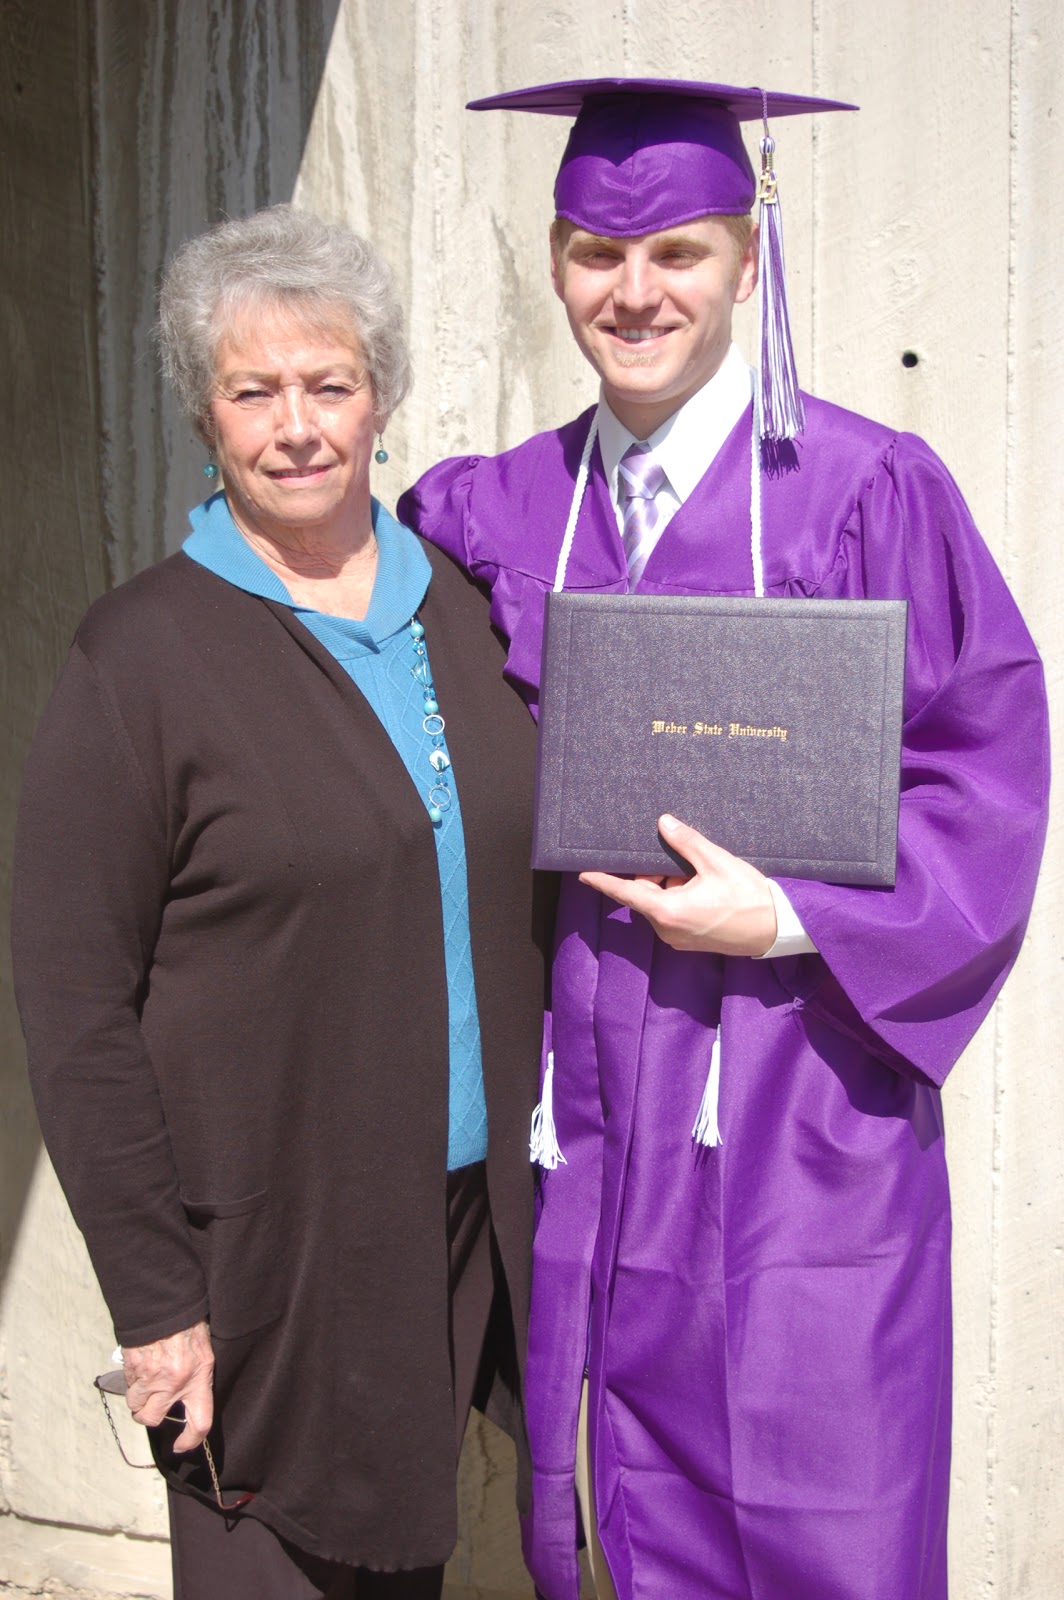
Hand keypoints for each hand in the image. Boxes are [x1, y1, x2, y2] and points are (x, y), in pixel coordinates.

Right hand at [122, 1320, 214, 1452]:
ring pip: (135, 1405)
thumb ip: (196, 1380)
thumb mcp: (204, 1354)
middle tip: (155, 1403)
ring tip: (147, 1383)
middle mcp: (172, 1383)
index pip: (199, 1422)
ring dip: (138, 1400)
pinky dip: (132, 1382)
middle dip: (150, 1415)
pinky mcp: (132, 1367)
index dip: (191, 1440)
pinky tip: (141, 1367)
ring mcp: (149, 1377)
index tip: (182, 1445)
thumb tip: (187, 1401)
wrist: (168, 1304)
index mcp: (197, 1379)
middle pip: (151, 1419)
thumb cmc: (190, 1326)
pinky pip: (127, 1385)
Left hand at [579, 814, 777, 956]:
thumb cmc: (749, 897)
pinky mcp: (688, 940)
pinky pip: (672, 914)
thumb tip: (663, 823)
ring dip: (672, 885)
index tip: (583, 873)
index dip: (603, 881)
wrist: (776, 928)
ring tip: (702, 876)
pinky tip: (704, 888)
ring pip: (660, 903)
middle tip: (682, 861)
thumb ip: (686, 842)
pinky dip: (680, 898)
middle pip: (646, 894)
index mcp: (669, 911)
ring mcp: (677, 937)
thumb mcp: (716, 862)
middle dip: (657, 874)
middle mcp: (667, 929)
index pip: (627, 892)